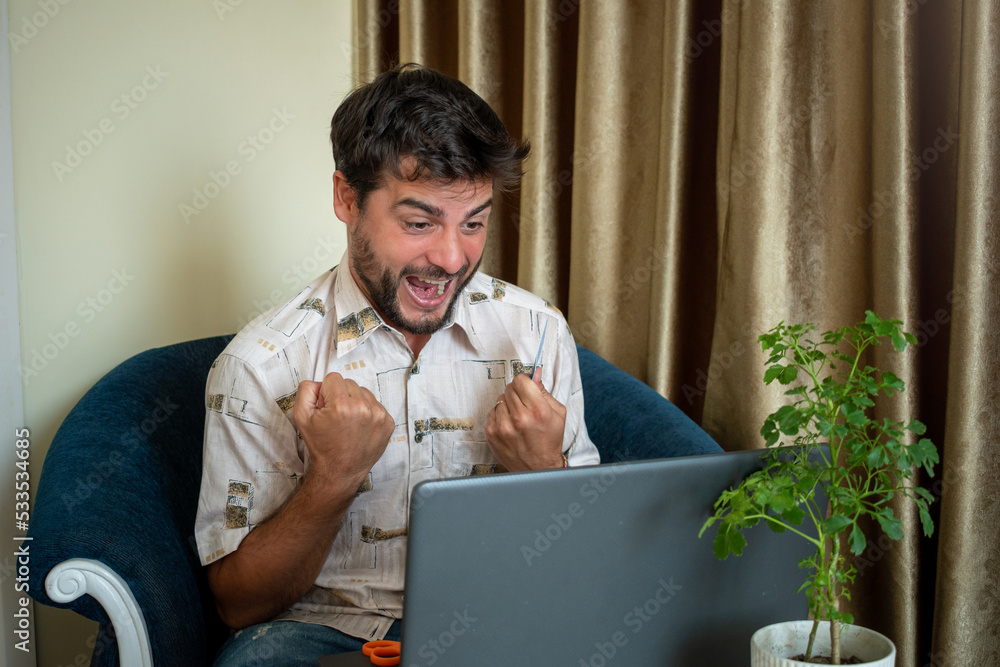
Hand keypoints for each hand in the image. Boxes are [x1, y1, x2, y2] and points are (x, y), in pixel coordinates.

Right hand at [293, 373, 394, 488]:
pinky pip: (375, 403)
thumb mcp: (301, 417)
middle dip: (340, 395)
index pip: (333, 377)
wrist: (339, 471)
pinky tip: (359, 426)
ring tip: (348, 421)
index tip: (326, 408)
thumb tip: (319, 383)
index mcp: (342, 405)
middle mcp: (363, 408)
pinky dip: (366, 411)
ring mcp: (379, 415)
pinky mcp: (388, 422)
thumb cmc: (321, 446)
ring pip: (363, 392)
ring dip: (354, 402)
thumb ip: (306, 391)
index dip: (326, 392)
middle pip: (349, 383)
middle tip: (336, 416)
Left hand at [485, 373, 566, 471]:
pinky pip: (492, 412)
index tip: (527, 386)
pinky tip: (510, 425)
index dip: (524, 381)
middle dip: (517, 392)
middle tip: (524, 403)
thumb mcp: (557, 413)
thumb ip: (544, 391)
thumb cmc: (549, 440)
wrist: (538, 468)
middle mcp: (519, 418)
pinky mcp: (491, 434)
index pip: (520, 380)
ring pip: (500, 399)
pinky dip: (500, 415)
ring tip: (517, 417)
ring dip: (508, 404)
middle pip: (509, 387)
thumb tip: (534, 373)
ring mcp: (503, 426)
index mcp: (538, 410)